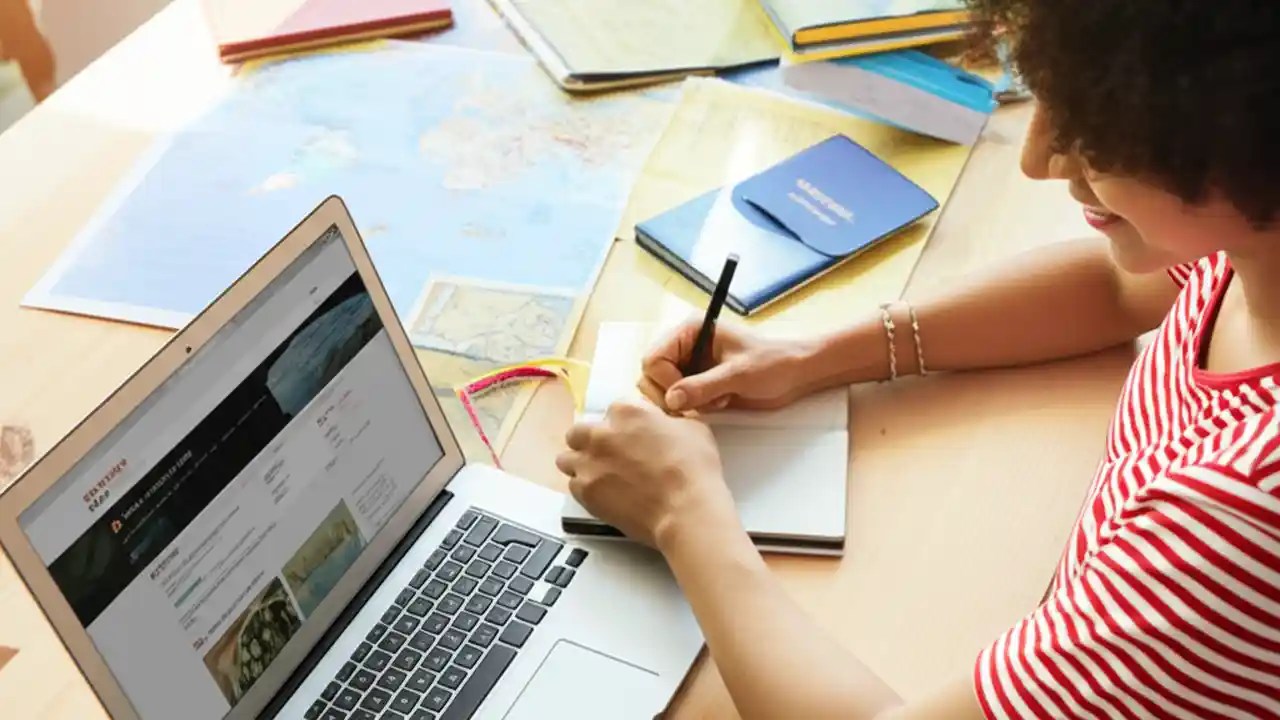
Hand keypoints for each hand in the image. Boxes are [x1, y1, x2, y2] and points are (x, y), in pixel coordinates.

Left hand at [555, 397, 738, 550]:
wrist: (685, 509)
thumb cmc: (694, 468)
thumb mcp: (692, 427)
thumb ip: (668, 421)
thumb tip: (665, 425)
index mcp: (627, 411)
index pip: (614, 409)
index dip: (625, 425)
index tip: (634, 436)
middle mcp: (600, 433)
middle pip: (579, 432)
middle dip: (591, 441)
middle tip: (610, 456)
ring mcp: (588, 463)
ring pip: (568, 459)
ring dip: (581, 464)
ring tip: (601, 476)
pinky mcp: (584, 492)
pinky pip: (573, 485)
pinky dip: (585, 488)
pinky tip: (604, 495)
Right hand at [640, 319, 814, 413]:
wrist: (795, 374)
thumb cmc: (772, 363)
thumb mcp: (738, 373)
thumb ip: (703, 385)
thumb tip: (672, 400)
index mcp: (690, 330)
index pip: (653, 357)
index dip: (664, 380)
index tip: (686, 394)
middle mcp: (685, 347)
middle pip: (651, 375)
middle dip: (672, 393)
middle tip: (699, 402)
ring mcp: (690, 366)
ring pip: (663, 391)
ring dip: (684, 403)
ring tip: (715, 400)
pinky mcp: (698, 384)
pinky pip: (679, 401)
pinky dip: (693, 408)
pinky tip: (719, 403)